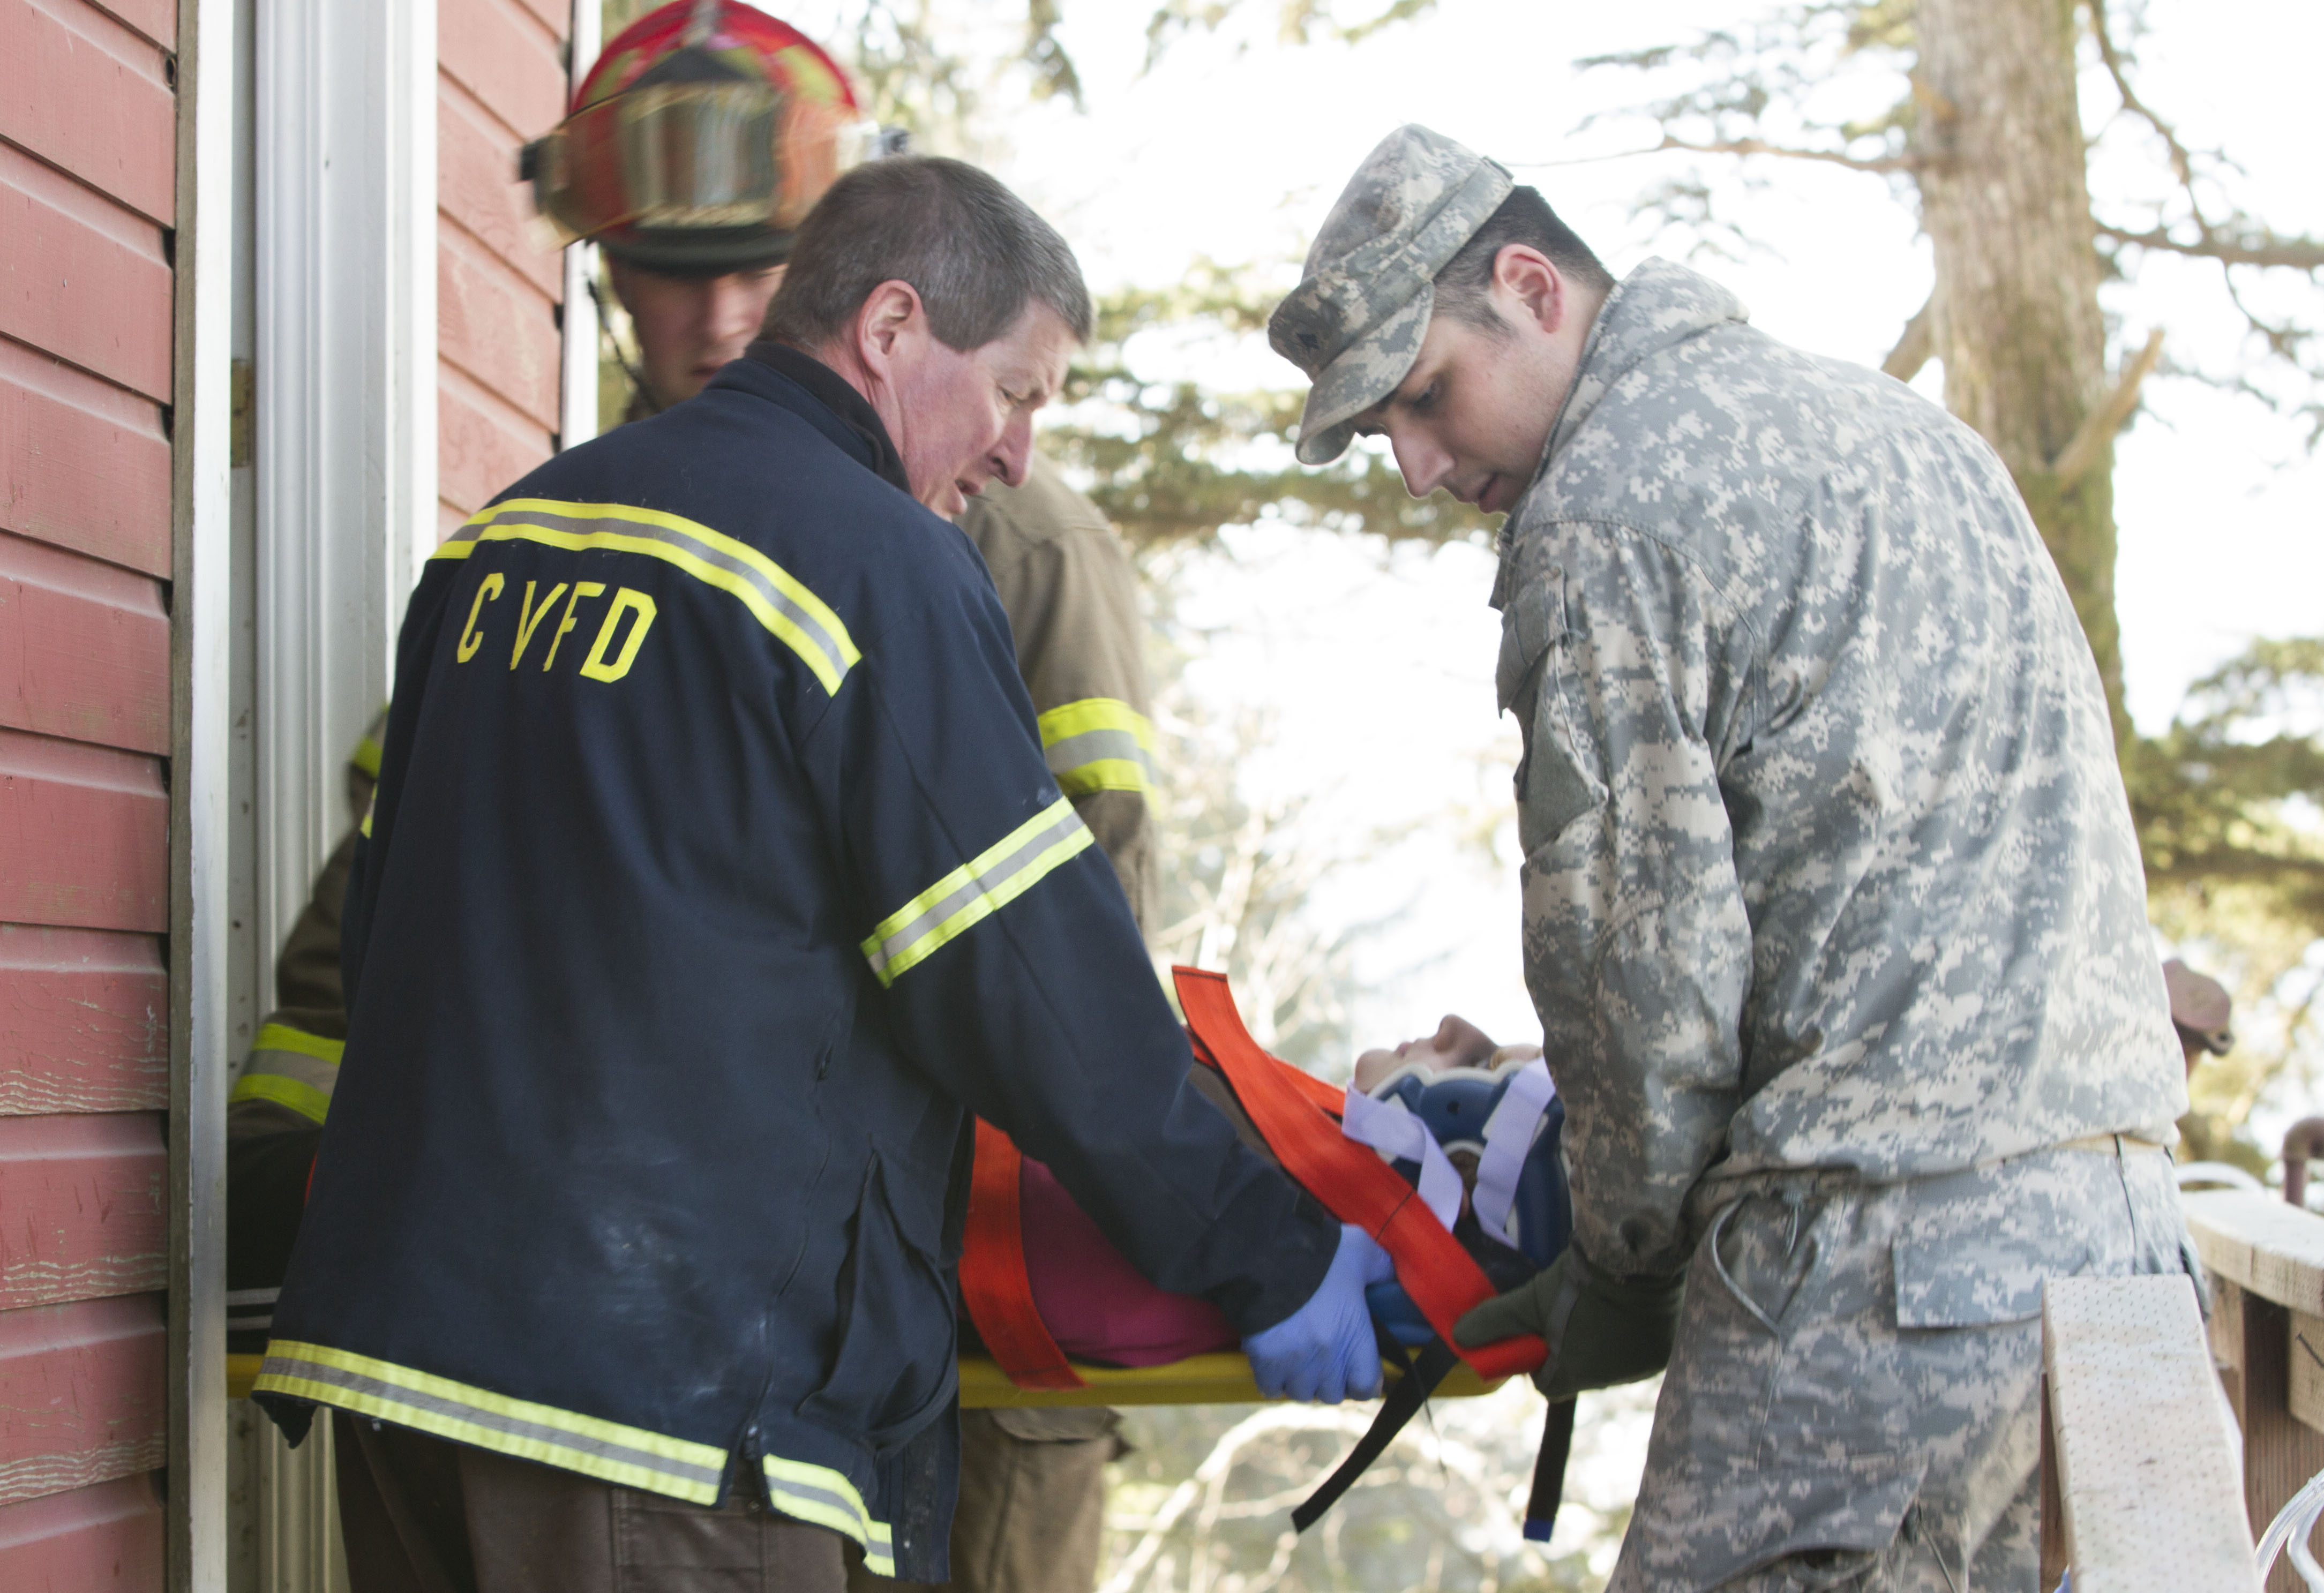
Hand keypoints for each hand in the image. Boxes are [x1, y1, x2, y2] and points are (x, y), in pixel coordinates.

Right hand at [1243, 1226, 1395, 1402]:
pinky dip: (1272, 1380)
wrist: (1267, 1254)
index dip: (1362, 1381)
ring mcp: (1295, 1364)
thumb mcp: (1360, 1251)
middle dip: (1329, 1380)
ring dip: (1300, 1381)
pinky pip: (1270, 1389)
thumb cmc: (1319, 1254)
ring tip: (1298, 1360)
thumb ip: (1380, 1268)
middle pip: (1332, 1394)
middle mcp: (1328, 1360)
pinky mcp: (1265, 1362)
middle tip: (1324, 1359)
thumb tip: (1390, 1276)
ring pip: (1300, 1393)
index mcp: (1356, 1339)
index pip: (1367, 1388)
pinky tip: (1273, 1361)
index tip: (1356, 1371)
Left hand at [1453, 1248, 1683, 1400]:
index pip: (1548, 1385)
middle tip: (1568, 1313)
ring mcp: (1640, 1368)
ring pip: (1610, 1363)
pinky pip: (1638, 1354)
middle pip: (1580, 1373)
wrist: (1634, 1255)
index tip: (1540, 1334)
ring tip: (1597, 1307)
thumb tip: (1458, 1338)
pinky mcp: (1663, 1353)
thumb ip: (1494, 1322)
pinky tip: (1623, 1310)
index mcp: (1576, 1374)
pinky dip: (1629, 1337)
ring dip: (1602, 1344)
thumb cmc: (1575, 1281)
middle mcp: (1611, 1379)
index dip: (1539, 1362)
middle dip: (1571, 1350)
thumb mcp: (1528, 1301)